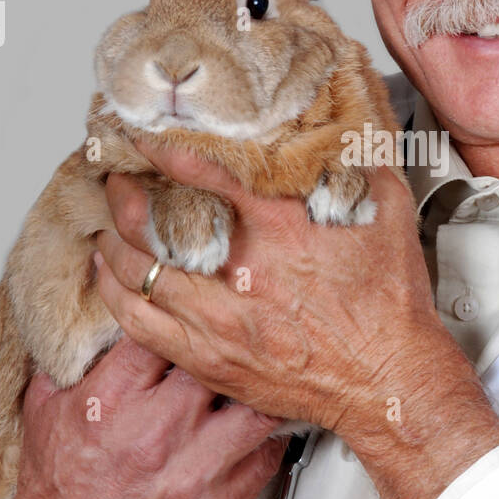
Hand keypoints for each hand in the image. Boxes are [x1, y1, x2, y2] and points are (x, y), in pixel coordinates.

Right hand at [0, 334, 286, 498]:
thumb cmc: (57, 498)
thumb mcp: (44, 415)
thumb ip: (71, 362)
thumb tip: (93, 318)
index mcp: (111, 402)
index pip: (163, 330)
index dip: (179, 318)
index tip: (187, 317)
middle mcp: (156, 433)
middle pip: (218, 364)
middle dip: (224, 352)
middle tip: (231, 347)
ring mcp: (194, 473)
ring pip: (257, 410)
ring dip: (258, 395)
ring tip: (258, 386)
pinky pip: (267, 457)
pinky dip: (266, 439)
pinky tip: (255, 430)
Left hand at [93, 145, 442, 442]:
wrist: (389, 378)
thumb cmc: (390, 302)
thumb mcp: (387, 210)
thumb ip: (358, 160)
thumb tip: (344, 119)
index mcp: (279, 227)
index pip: (199, 173)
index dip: (160, 149)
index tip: (143, 137)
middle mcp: (241, 272)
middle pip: (149, 223)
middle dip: (123, 193)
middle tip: (115, 177)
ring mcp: (218, 319)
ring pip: (137, 271)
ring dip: (114, 240)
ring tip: (108, 224)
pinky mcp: (209, 357)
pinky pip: (139, 323)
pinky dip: (117, 294)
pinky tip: (114, 278)